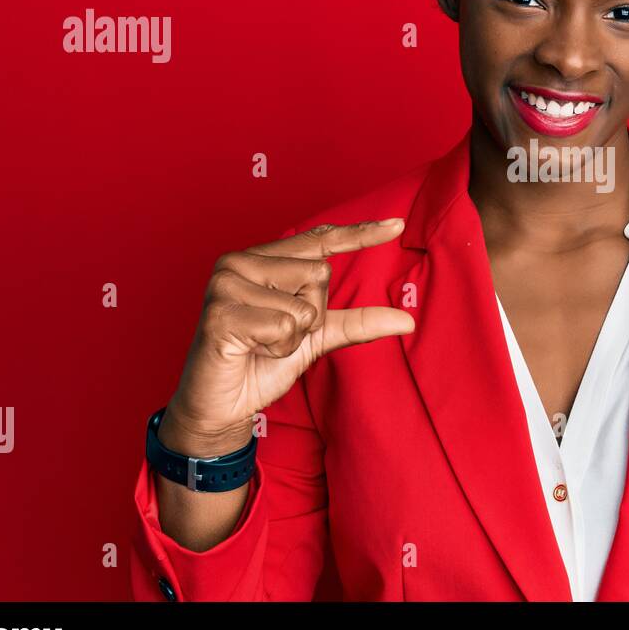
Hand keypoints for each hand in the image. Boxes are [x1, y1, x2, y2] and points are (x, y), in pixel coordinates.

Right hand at [160, 219, 413, 455]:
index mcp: (264, 259)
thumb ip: (359, 323)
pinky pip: (282, 327)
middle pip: (319, 274)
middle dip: (310, 316)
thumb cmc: (263, 362)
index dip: (360, 233)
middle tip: (275, 334)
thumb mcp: (318, 337)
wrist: (221, 404)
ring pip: (303, 305)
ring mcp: (226, 284)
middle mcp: (241, 261)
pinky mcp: (220, 312)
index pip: (319, 239)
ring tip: (260, 344)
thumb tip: (408, 321)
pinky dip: (276, 348)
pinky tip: (250, 351)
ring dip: (292, 337)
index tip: (399, 225)